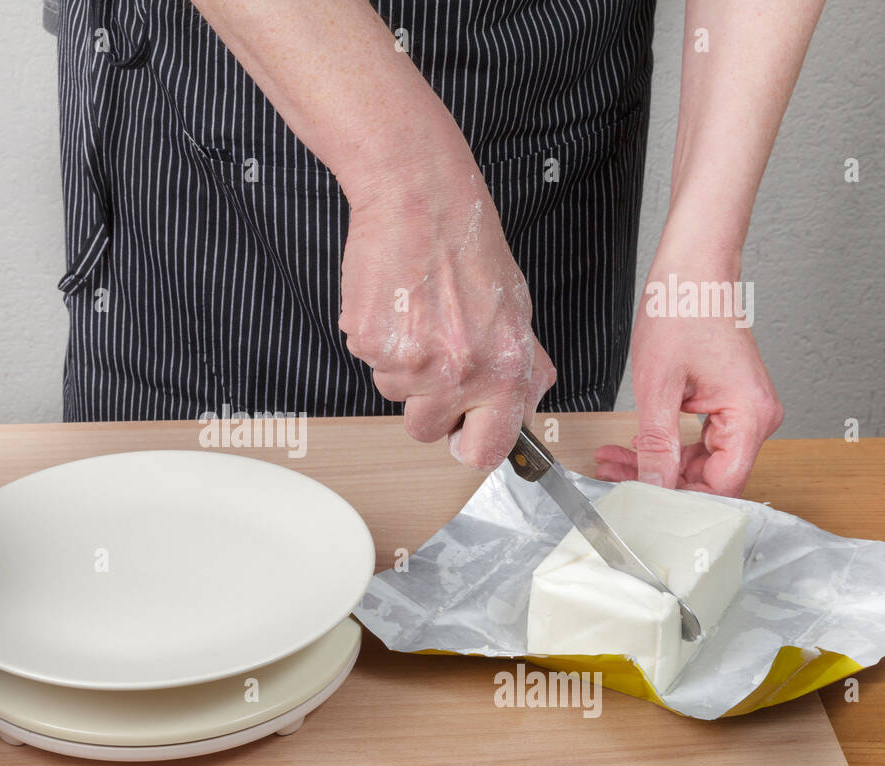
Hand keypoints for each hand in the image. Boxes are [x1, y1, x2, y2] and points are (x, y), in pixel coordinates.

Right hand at [338, 143, 555, 469]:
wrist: (420, 198)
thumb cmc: (468, 244)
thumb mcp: (516, 308)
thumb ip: (517, 365)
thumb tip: (517, 407)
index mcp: (505, 367)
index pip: (486, 449)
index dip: (469, 444)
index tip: (461, 431)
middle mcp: (461, 371)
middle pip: (427, 429)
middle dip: (423, 406)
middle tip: (430, 358)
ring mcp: (412, 361)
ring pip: (394, 392)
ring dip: (399, 363)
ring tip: (415, 312)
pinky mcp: (371, 343)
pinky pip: (368, 360)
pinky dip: (375, 335)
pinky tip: (394, 301)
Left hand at [595, 253, 783, 496]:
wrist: (692, 271)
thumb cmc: (681, 312)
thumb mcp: (657, 386)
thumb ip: (657, 443)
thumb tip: (654, 486)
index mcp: (751, 415)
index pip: (721, 484)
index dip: (680, 498)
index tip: (641, 501)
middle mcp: (757, 417)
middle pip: (711, 475)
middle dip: (660, 480)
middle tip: (612, 475)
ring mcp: (745, 410)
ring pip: (701, 460)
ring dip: (657, 463)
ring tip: (612, 458)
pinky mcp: (730, 403)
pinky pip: (700, 440)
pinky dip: (667, 444)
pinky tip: (634, 444)